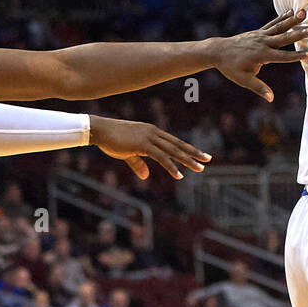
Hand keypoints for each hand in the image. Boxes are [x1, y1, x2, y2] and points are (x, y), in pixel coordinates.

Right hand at [89, 118, 212, 181]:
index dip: (187, 148)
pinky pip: (161, 157)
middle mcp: (154, 133)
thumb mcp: (127, 153)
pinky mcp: (143, 145)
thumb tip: (146, 176)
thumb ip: (138, 164)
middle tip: (208, 159)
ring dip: (187, 160)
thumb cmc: (111, 139)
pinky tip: (179, 175)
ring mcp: (149, 138)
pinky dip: (171, 166)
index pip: (174, 141)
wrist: (99, 130)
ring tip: (200, 168)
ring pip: (173, 150)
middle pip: (178, 144)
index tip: (199, 154)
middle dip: (194, 153)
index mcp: (152, 132)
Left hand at [210, 10, 307, 98]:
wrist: (218, 51)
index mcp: (262, 56)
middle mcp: (263, 43)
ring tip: (304, 13)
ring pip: (279, 27)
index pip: (284, 57)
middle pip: (284, 38)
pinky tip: (291, 12)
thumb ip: (259, 88)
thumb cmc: (231, 68)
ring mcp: (260, 36)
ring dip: (293, 20)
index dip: (298, 56)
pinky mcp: (258, 32)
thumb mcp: (243, 80)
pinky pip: (272, 24)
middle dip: (299, 33)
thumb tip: (271, 98)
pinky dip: (282, 18)